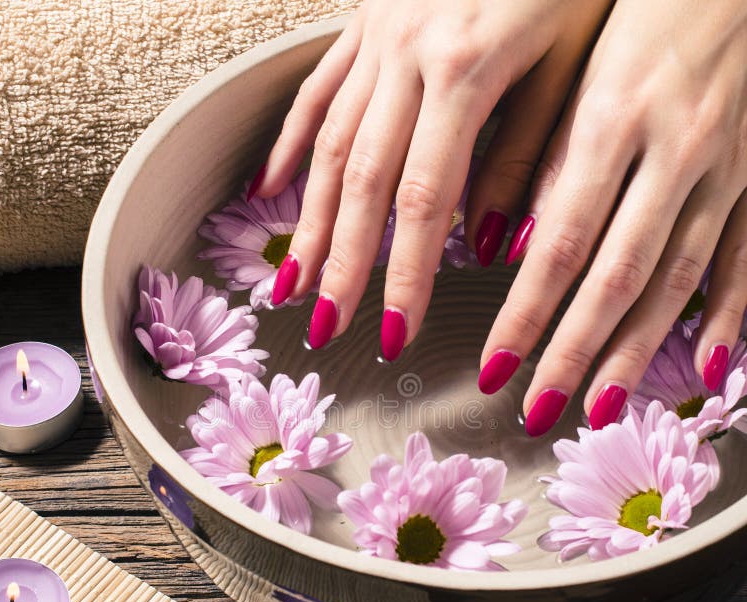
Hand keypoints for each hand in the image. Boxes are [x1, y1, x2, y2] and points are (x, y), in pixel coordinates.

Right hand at [255, 0, 610, 357]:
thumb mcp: (573, 59)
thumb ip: (524, 153)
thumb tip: (490, 246)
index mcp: (466, 66)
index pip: (424, 199)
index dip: (405, 273)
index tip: (393, 332)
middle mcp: (407, 53)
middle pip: (360, 182)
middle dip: (342, 264)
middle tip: (325, 326)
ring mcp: (377, 36)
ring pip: (327, 143)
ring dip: (306, 221)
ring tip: (289, 281)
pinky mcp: (364, 24)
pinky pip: (316, 90)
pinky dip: (289, 145)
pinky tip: (267, 190)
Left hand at [479, 0, 746, 434]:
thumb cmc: (632, 9)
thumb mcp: (571, 65)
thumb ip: (537, 155)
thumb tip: (505, 252)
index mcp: (610, 118)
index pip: (558, 244)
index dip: (524, 315)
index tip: (492, 369)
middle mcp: (674, 150)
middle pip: (616, 276)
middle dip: (573, 353)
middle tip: (536, 410)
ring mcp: (729, 163)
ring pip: (677, 278)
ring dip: (637, 351)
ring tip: (602, 407)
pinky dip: (732, 315)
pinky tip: (711, 369)